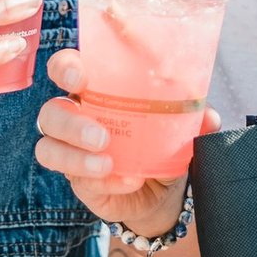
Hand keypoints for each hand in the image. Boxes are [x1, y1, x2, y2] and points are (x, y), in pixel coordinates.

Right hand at [33, 48, 215, 233]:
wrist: (163, 189)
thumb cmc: (163, 140)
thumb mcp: (181, 124)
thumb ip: (195, 117)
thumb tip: (208, 117)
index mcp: (96, 90)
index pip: (67, 68)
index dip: (64, 67)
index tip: (78, 76)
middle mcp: (76, 116)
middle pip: (50, 111)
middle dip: (69, 122)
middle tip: (101, 135)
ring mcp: (71, 150)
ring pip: (48, 148)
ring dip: (76, 156)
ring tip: (108, 162)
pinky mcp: (77, 179)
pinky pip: (77, 179)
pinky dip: (103, 181)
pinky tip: (128, 181)